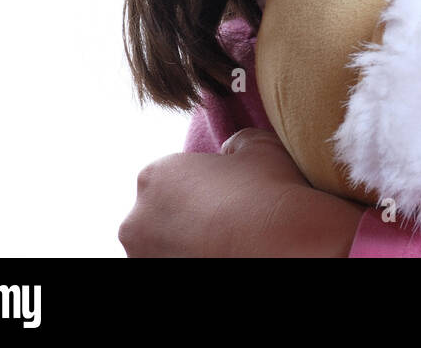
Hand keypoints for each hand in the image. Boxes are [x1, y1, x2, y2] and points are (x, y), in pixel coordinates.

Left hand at [118, 127, 365, 256]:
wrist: (284, 245)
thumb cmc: (270, 192)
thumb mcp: (259, 145)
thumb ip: (236, 143)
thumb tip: (230, 151)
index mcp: (154, 176)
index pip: (173, 180)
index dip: (204, 187)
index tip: (229, 196)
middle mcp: (137, 221)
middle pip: (162, 217)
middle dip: (189, 220)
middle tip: (230, 223)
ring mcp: (145, 259)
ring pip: (168, 248)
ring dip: (191, 246)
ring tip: (233, 245)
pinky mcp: (160, 278)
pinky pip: (180, 262)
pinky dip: (200, 259)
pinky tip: (232, 254)